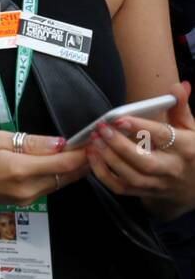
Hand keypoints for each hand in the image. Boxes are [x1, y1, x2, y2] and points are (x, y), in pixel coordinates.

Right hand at [0, 130, 88, 206]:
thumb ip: (31, 143)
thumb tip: (60, 143)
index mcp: (21, 170)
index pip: (65, 163)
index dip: (83, 152)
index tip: (94, 138)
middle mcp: (27, 190)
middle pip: (66, 177)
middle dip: (82, 162)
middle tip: (94, 144)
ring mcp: (23, 199)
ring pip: (57, 184)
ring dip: (70, 170)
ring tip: (79, 152)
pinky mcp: (18, 202)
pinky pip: (45, 188)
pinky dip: (55, 176)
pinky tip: (56, 164)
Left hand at [87, 81, 194, 220]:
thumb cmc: (190, 151)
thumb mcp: (191, 129)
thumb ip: (180, 108)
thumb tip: (181, 85)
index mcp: (185, 148)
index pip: (161, 136)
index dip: (139, 127)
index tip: (119, 118)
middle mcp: (172, 168)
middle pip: (144, 162)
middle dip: (119, 146)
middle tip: (100, 129)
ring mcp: (159, 184)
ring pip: (131, 177)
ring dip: (108, 160)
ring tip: (93, 141)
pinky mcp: (146, 193)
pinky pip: (121, 188)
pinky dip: (103, 175)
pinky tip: (93, 157)